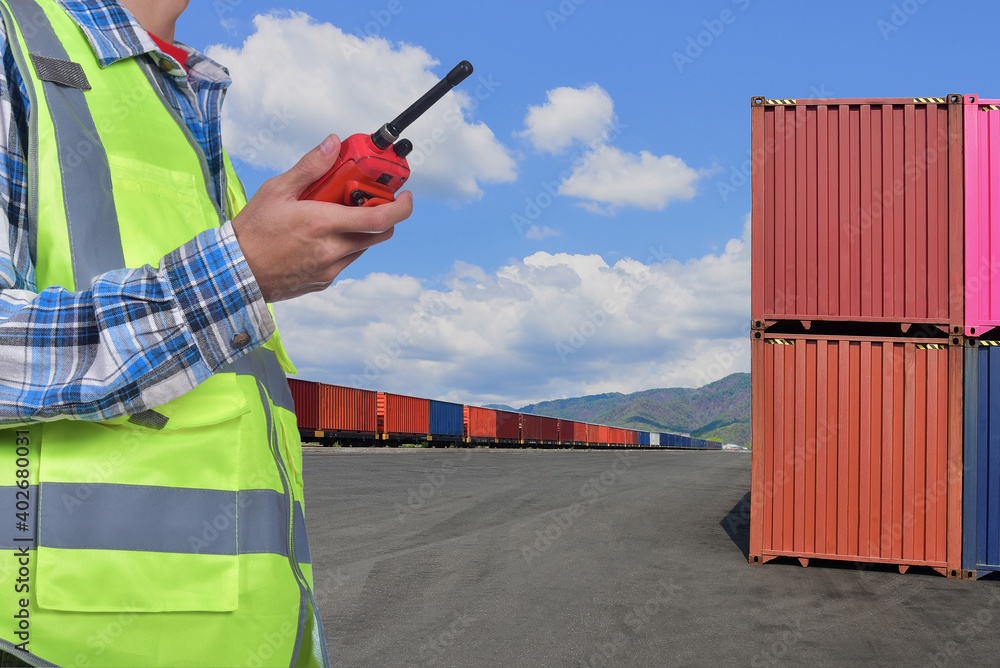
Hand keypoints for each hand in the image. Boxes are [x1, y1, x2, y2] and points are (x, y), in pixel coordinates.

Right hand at [231, 134, 412, 302]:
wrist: (234, 273)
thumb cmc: (253, 231)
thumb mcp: (277, 190)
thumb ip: (310, 167)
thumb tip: (333, 144)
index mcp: (324, 224)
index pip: (380, 219)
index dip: (401, 207)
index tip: (405, 195)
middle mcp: (333, 250)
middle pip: (381, 233)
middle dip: (382, 214)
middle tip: (367, 199)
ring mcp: (330, 269)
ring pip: (364, 246)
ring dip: (360, 230)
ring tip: (335, 215)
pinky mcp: (325, 281)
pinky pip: (346, 261)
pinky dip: (343, 245)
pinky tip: (319, 237)